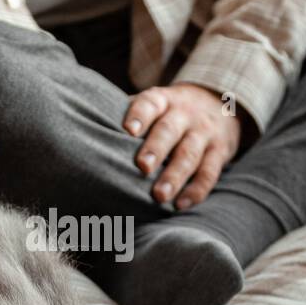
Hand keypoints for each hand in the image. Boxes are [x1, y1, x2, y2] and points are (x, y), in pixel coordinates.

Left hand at [122, 83, 242, 208]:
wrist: (220, 103)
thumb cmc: (171, 111)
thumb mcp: (156, 103)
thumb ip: (130, 117)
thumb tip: (84, 132)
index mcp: (163, 100)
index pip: (150, 103)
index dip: (139, 116)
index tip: (127, 130)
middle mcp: (185, 114)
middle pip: (170, 130)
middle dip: (156, 148)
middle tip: (142, 167)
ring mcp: (204, 133)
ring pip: (190, 154)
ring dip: (175, 175)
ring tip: (159, 196)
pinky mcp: (220, 152)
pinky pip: (209, 173)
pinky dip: (196, 191)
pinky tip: (180, 205)